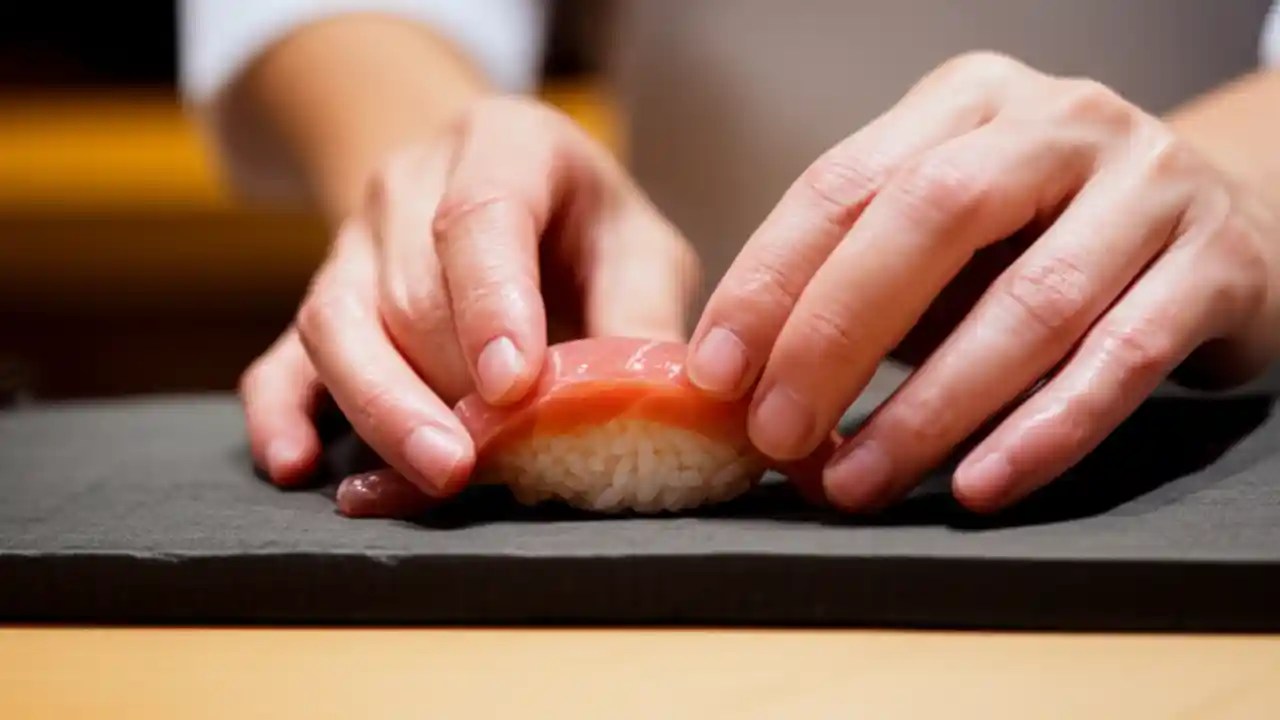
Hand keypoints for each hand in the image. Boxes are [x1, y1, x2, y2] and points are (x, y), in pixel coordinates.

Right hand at [239, 97, 699, 512]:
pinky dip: (279, 413)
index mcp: (502, 144)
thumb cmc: (583, 225)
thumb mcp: (638, 247)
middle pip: (408, 287)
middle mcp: (409, 184)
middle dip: (448, 383)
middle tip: (492, 462)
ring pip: (337, 324)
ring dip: (381, 407)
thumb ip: (642, 314)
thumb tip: (657, 406)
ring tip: (433, 474)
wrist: (499, 188)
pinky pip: (280, 358)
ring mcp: (352, 244)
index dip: (492, 304)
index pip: (481, 216)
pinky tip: (295, 464)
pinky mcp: (323, 304)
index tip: (512, 388)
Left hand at [688, 52, 1279, 513]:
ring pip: (1031, 303)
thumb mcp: (942, 234)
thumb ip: (855, 284)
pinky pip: (1122, 361)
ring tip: (857, 482)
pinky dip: (1041, 432)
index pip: (843, 184)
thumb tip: (749, 390)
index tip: (717, 371)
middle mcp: (1059, 124)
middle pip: (930, 221)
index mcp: (966, 101)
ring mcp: (1150, 187)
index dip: (770, 281)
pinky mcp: (1218, 265)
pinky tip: (977, 485)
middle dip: (837, 337)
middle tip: (778, 434)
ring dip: (929, 408)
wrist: (1224, 219)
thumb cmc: (1041, 237)